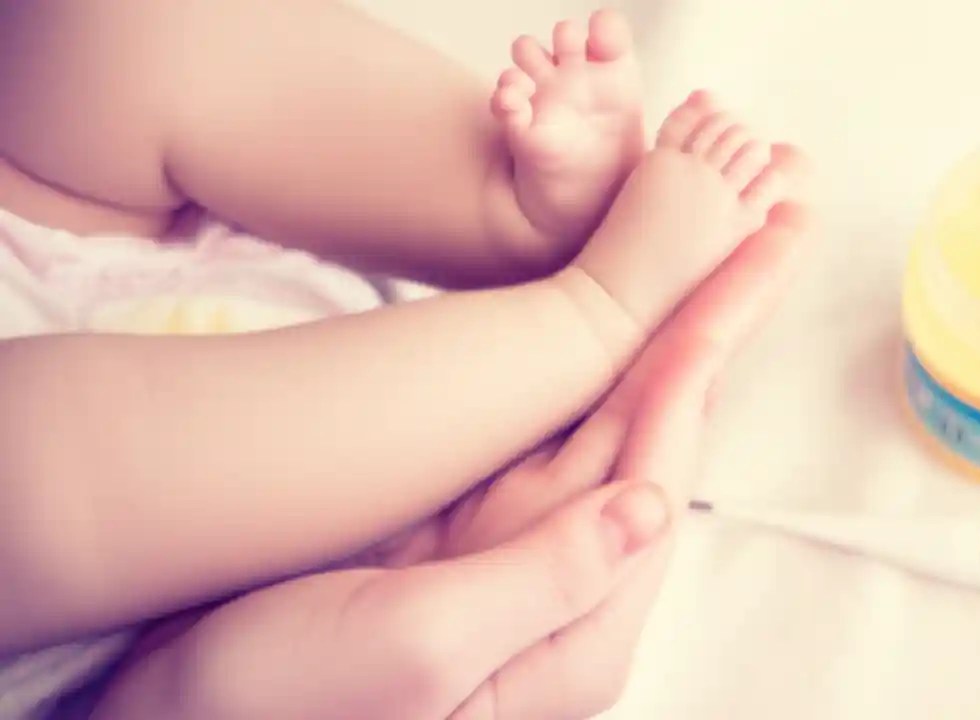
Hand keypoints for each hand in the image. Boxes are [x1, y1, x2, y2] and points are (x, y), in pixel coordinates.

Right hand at [91, 203, 809, 719]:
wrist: (189, 709)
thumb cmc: (287, 703)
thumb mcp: (421, 649)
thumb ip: (547, 581)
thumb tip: (651, 504)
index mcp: (574, 636)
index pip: (655, 484)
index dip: (691, 376)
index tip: (726, 286)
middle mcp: (564, 592)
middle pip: (650, 447)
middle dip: (699, 347)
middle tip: (747, 253)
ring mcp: (515, 553)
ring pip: (601, 432)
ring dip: (649, 349)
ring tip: (698, 271)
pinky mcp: (466, 529)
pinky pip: (540, 438)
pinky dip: (577, 376)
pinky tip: (606, 330)